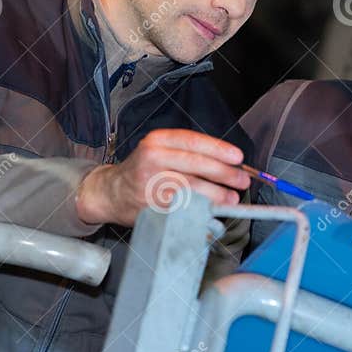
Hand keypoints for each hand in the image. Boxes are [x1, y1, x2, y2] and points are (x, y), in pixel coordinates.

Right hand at [75, 128, 248, 225]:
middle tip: (241, 180)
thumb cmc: (143, 170)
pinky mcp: (150, 205)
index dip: (219, 149)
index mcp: (158, 141)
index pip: (193, 142)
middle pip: (195, 164)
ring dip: (216, 195)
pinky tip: (212, 211)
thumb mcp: (161, 150)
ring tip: (232, 199)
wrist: (110, 192)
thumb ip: (190, 154)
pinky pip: (181, 208)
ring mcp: (150, 183)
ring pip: (191, 188)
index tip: (238, 157)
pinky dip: (200, 211)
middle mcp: (152, 158)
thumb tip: (228, 164)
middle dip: (223, 173)